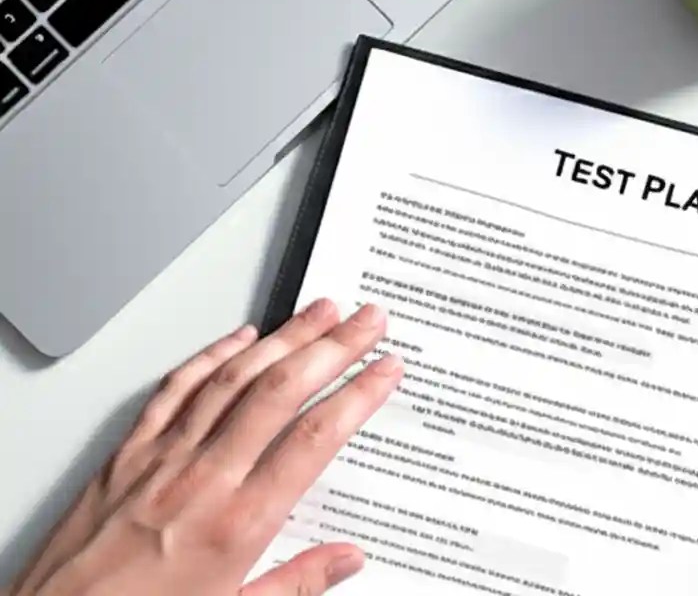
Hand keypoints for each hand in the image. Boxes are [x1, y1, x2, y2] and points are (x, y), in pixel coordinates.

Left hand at [4, 299, 402, 595]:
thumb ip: (298, 584)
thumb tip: (346, 558)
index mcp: (238, 524)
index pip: (314, 440)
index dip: (358, 396)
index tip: (385, 370)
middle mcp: (203, 480)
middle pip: (281, 392)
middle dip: (333, 347)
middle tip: (366, 320)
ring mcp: (162, 459)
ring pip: (233, 379)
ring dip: (283, 338)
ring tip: (318, 313)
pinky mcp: (127, 453)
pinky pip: (174, 389)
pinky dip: (212, 355)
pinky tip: (239, 337)